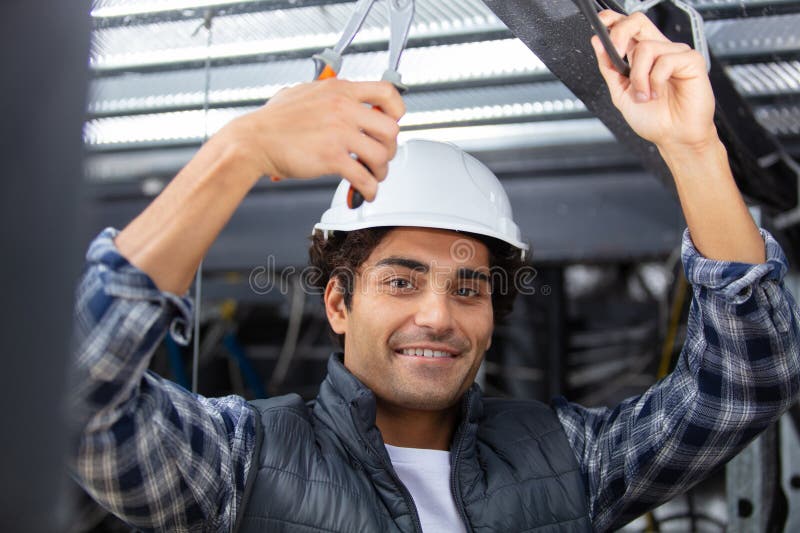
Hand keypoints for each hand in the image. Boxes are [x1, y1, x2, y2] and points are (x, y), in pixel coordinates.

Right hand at [222, 79, 404, 200]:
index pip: (387, 92)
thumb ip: (327, 94)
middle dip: (389, 148)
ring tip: (372, 176)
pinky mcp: (332, 158)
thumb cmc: (273, 121)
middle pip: (390, 129)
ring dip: (381, 171)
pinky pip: (364, 177)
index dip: (397, 110)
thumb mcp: (303, 92)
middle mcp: (343, 108)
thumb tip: (342, 97)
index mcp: (339, 90)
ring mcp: (339, 133)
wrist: (253, 141)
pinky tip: (365, 192)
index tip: (393, 122)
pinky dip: (370, 189)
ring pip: (381, 156)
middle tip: (381, 157)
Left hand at [591, 10, 716, 151]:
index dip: (612, 21)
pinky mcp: (691, 60)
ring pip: (646, 48)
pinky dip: (655, 81)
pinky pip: (665, 61)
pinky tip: (659, 93)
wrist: (673, 137)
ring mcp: (675, 53)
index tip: (600, 26)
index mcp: (642, 56)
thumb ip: (609, 68)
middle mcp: (659, 50)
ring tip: (645, 96)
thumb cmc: (654, 119)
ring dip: (638, 77)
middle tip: (615, 58)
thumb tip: (597, 43)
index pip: (627, 26)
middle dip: (620, 35)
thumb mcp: (620, 93)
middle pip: (637, 21)